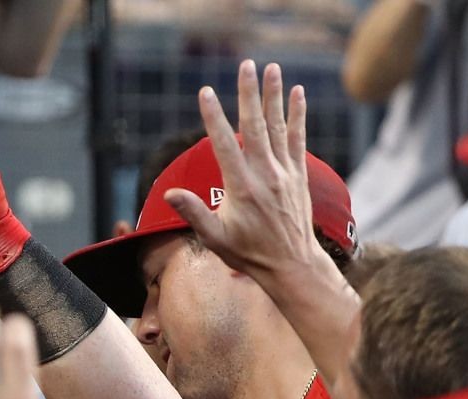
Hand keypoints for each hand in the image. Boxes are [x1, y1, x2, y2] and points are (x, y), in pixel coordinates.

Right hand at [163, 60, 327, 279]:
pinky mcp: (298, 174)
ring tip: (272, 69)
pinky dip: (298, 115)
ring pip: (278, 126)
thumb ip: (193, 213)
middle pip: (255, 126)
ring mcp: (284, 172)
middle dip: (248, 94)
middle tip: (245, 66)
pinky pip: (297, 138)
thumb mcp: (214, 238)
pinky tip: (297, 94)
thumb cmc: (248, 253)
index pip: (224, 144)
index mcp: (241, 187)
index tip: (205, 93)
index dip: (213, 117)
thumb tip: (169, 195)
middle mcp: (265, 174)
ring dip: (274, 96)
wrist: (290, 263)